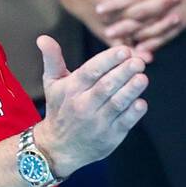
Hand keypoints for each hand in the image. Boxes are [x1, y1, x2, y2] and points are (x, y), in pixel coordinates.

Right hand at [34, 35, 147, 176]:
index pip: (91, 71)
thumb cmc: (59, 109)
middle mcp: (83, 105)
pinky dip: (133, 114)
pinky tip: (141, 103)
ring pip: (116, 104)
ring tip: (143, 78)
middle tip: (139, 61)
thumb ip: (52, 59)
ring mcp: (97, 122)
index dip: (108, 60)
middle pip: (106, 86)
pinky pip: (123, 123)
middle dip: (123, 73)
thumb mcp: (53, 84)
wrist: (58, 148)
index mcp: (72, 89)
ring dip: (130, 91)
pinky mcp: (109, 137)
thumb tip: (43, 38)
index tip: (124, 50)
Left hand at [101, 0, 185, 58]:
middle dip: (117, 6)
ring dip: (129, 28)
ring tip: (111, 33)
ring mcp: (176, 9)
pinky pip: (166, 34)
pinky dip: (152, 41)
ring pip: (149, 21)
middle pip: (138, 0)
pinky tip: (137, 46)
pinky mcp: (184, 21)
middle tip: (97, 11)